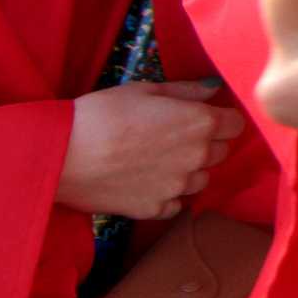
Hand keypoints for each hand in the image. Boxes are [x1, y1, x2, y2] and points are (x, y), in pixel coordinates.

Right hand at [57, 81, 245, 219]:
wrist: (62, 155)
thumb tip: (214, 88)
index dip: (222, 119)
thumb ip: (186, 91)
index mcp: (199, 123)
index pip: (236, 124)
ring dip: (190, 170)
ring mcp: (177, 187)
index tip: (206, 116)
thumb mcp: (145, 90)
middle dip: (207, 143)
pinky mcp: (155, 209)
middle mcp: (196, 156)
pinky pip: (176, 204)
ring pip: (202, 179)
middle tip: (176, 136)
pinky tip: (147, 182)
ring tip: (159, 160)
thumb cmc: (102, 114)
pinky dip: (168, 195)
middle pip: (221, 151)